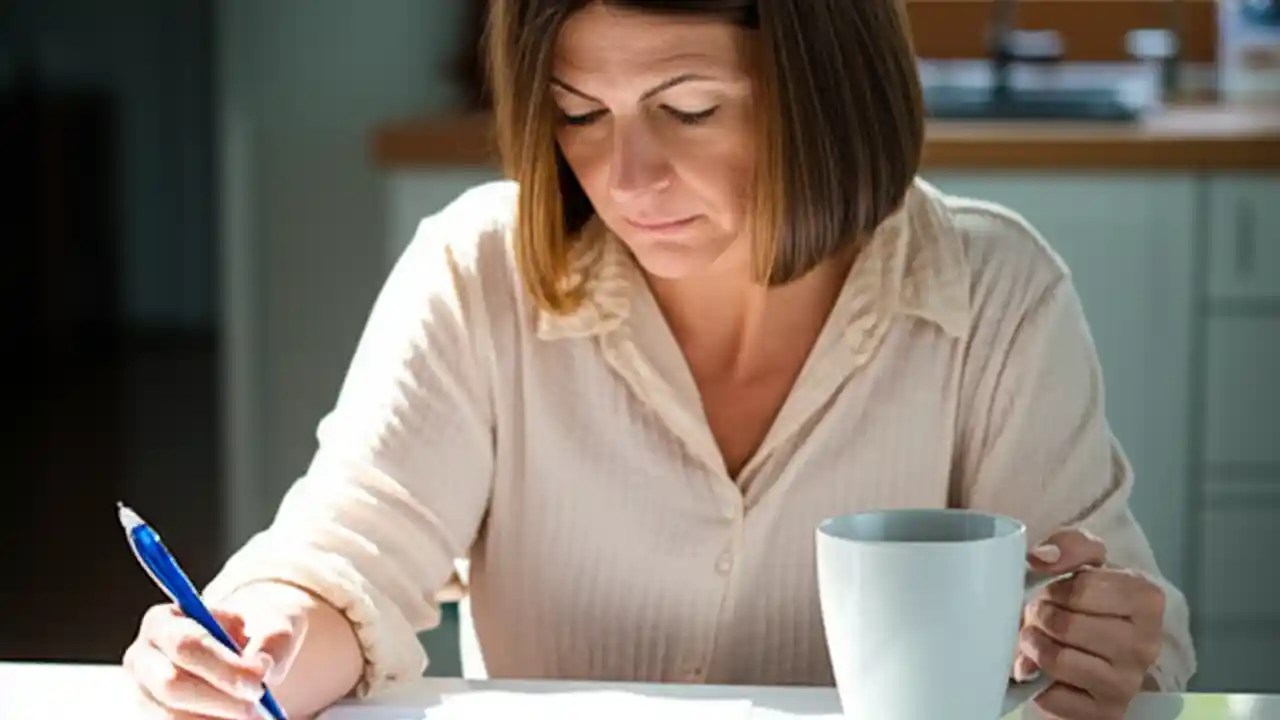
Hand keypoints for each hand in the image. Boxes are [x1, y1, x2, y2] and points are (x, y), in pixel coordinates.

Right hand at [123, 582, 310, 718]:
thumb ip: (273, 639)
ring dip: (216, 719)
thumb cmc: (254, 633)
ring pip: (171, 716)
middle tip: (258, 708)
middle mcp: (141, 657)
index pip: (186, 644)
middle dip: (220, 699)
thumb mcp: (272, 623)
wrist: (242, 654)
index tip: (259, 681)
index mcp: (163, 621)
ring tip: (255, 717)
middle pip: (171, 684)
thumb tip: (262, 664)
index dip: (224, 667)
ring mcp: (140, 693)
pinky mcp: (149, 717)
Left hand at [1015, 529, 1165, 719]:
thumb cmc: (1088, 597)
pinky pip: (1054, 698)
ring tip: (1035, 637)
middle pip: (1067, 625)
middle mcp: (1146, 644)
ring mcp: (1128, 683)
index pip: (1080, 589)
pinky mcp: (1107, 713)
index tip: (1053, 590)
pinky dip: (1037, 681)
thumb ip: (1067, 545)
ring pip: (1059, 661)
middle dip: (1040, 616)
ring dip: (1034, 646)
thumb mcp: (1084, 560)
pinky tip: (1041, 669)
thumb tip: (1040, 558)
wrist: (1094, 645)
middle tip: (1039, 615)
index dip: (1054, 587)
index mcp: (1147, 600)